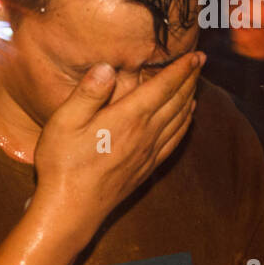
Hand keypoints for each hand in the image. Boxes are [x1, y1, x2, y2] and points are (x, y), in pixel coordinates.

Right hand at [32, 53, 201, 230]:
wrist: (71, 209)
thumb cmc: (62, 164)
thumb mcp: (64, 122)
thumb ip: (87, 92)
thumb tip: (107, 66)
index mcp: (127, 118)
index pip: (162, 87)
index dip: (180, 69)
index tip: (195, 55)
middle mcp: (145, 134)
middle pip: (176, 101)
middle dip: (190, 79)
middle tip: (201, 62)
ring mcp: (148, 153)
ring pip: (180, 120)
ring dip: (190, 99)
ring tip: (196, 84)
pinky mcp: (146, 168)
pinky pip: (175, 140)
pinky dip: (186, 124)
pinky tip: (188, 118)